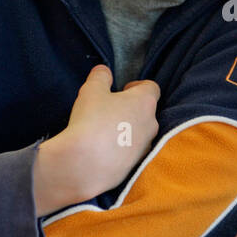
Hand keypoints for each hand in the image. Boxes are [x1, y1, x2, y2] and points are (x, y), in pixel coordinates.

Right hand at [33, 66, 159, 215]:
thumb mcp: (91, 90)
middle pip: (146, 111)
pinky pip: (132, 152)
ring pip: (140, 133)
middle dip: (130, 108)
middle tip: (109, 110)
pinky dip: (122, 149)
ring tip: (104, 132)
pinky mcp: (136, 166)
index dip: (137, 86)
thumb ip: (100, 76)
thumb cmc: (90, 121)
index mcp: (145, 102)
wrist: (84, 164)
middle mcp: (151, 124)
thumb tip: (104, 71)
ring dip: (127, 129)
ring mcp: (145, 147)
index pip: (152, 87)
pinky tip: (104, 150)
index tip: (123, 89)